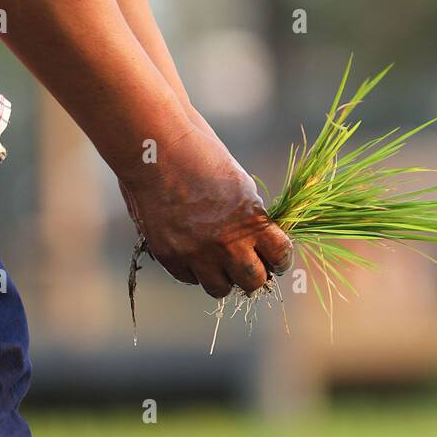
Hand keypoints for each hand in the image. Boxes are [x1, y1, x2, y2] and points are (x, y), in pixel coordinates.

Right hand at [120, 124, 291, 297]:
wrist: (156, 148)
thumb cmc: (201, 157)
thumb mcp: (240, 185)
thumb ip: (252, 219)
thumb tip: (260, 247)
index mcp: (251, 220)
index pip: (280, 257)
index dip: (280, 259)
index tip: (275, 258)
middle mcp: (227, 243)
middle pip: (252, 282)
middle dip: (253, 273)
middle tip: (247, 263)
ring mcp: (196, 254)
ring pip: (220, 289)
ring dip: (222, 277)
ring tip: (217, 260)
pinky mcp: (170, 257)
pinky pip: (189, 278)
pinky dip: (193, 268)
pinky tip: (191, 249)